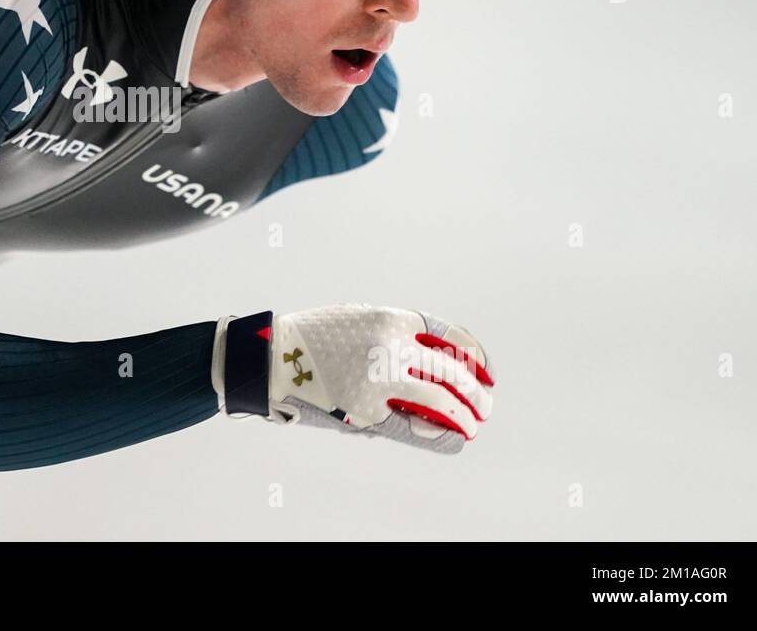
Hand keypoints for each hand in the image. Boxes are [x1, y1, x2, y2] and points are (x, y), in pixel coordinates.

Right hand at [215, 303, 494, 453]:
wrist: (271, 358)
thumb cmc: (314, 338)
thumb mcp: (359, 320)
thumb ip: (395, 334)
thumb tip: (434, 362)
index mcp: (392, 319)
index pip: (450, 336)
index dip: (474, 355)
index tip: (484, 369)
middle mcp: (393, 346)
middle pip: (453, 368)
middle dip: (476, 389)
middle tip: (486, 402)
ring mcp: (382, 379)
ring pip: (441, 398)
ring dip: (465, 412)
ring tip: (475, 422)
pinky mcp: (368, 410)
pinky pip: (414, 424)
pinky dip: (440, 432)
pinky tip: (454, 436)